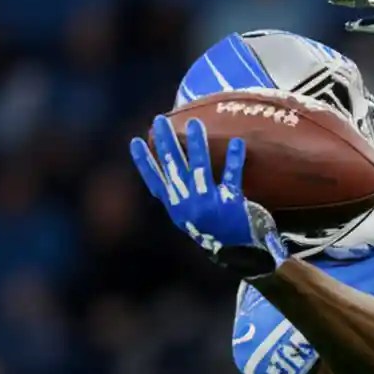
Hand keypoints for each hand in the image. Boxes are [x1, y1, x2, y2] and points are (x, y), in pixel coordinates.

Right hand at [130, 116, 287, 278]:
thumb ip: (178, 197)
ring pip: (200, 167)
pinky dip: (235, 158)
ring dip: (197, 144)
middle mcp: (189, 204)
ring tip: (195, 123)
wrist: (239, 253)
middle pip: (174, 168)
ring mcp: (209, 202)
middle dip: (166, 142)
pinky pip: (232, 176)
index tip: (134, 142)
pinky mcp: (231, 202)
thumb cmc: (213, 231)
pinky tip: (238, 142)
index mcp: (176, 208)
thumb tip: (166, 170)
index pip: (155, 182)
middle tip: (160, 120)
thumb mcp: (189, 218)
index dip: (144, 162)